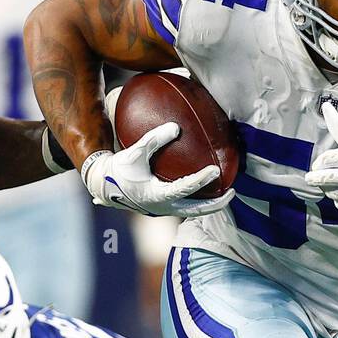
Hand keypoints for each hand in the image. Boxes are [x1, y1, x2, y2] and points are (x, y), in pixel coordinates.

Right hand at [82, 121, 233, 219]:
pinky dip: (199, 201)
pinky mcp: (163, 209)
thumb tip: (176, 126)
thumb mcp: (134, 153)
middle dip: (217, 203)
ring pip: (193, 211)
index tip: (215, 170)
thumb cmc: (119, 169)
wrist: (104, 187)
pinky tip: (208, 191)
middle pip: (197, 210)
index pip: (184, 188)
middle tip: (232, 192)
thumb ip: (154, 140)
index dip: (201, 180)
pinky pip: (186, 207)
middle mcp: (163, 208)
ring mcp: (164, 211)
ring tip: (225, 193)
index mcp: (157, 196)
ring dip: (210, 204)